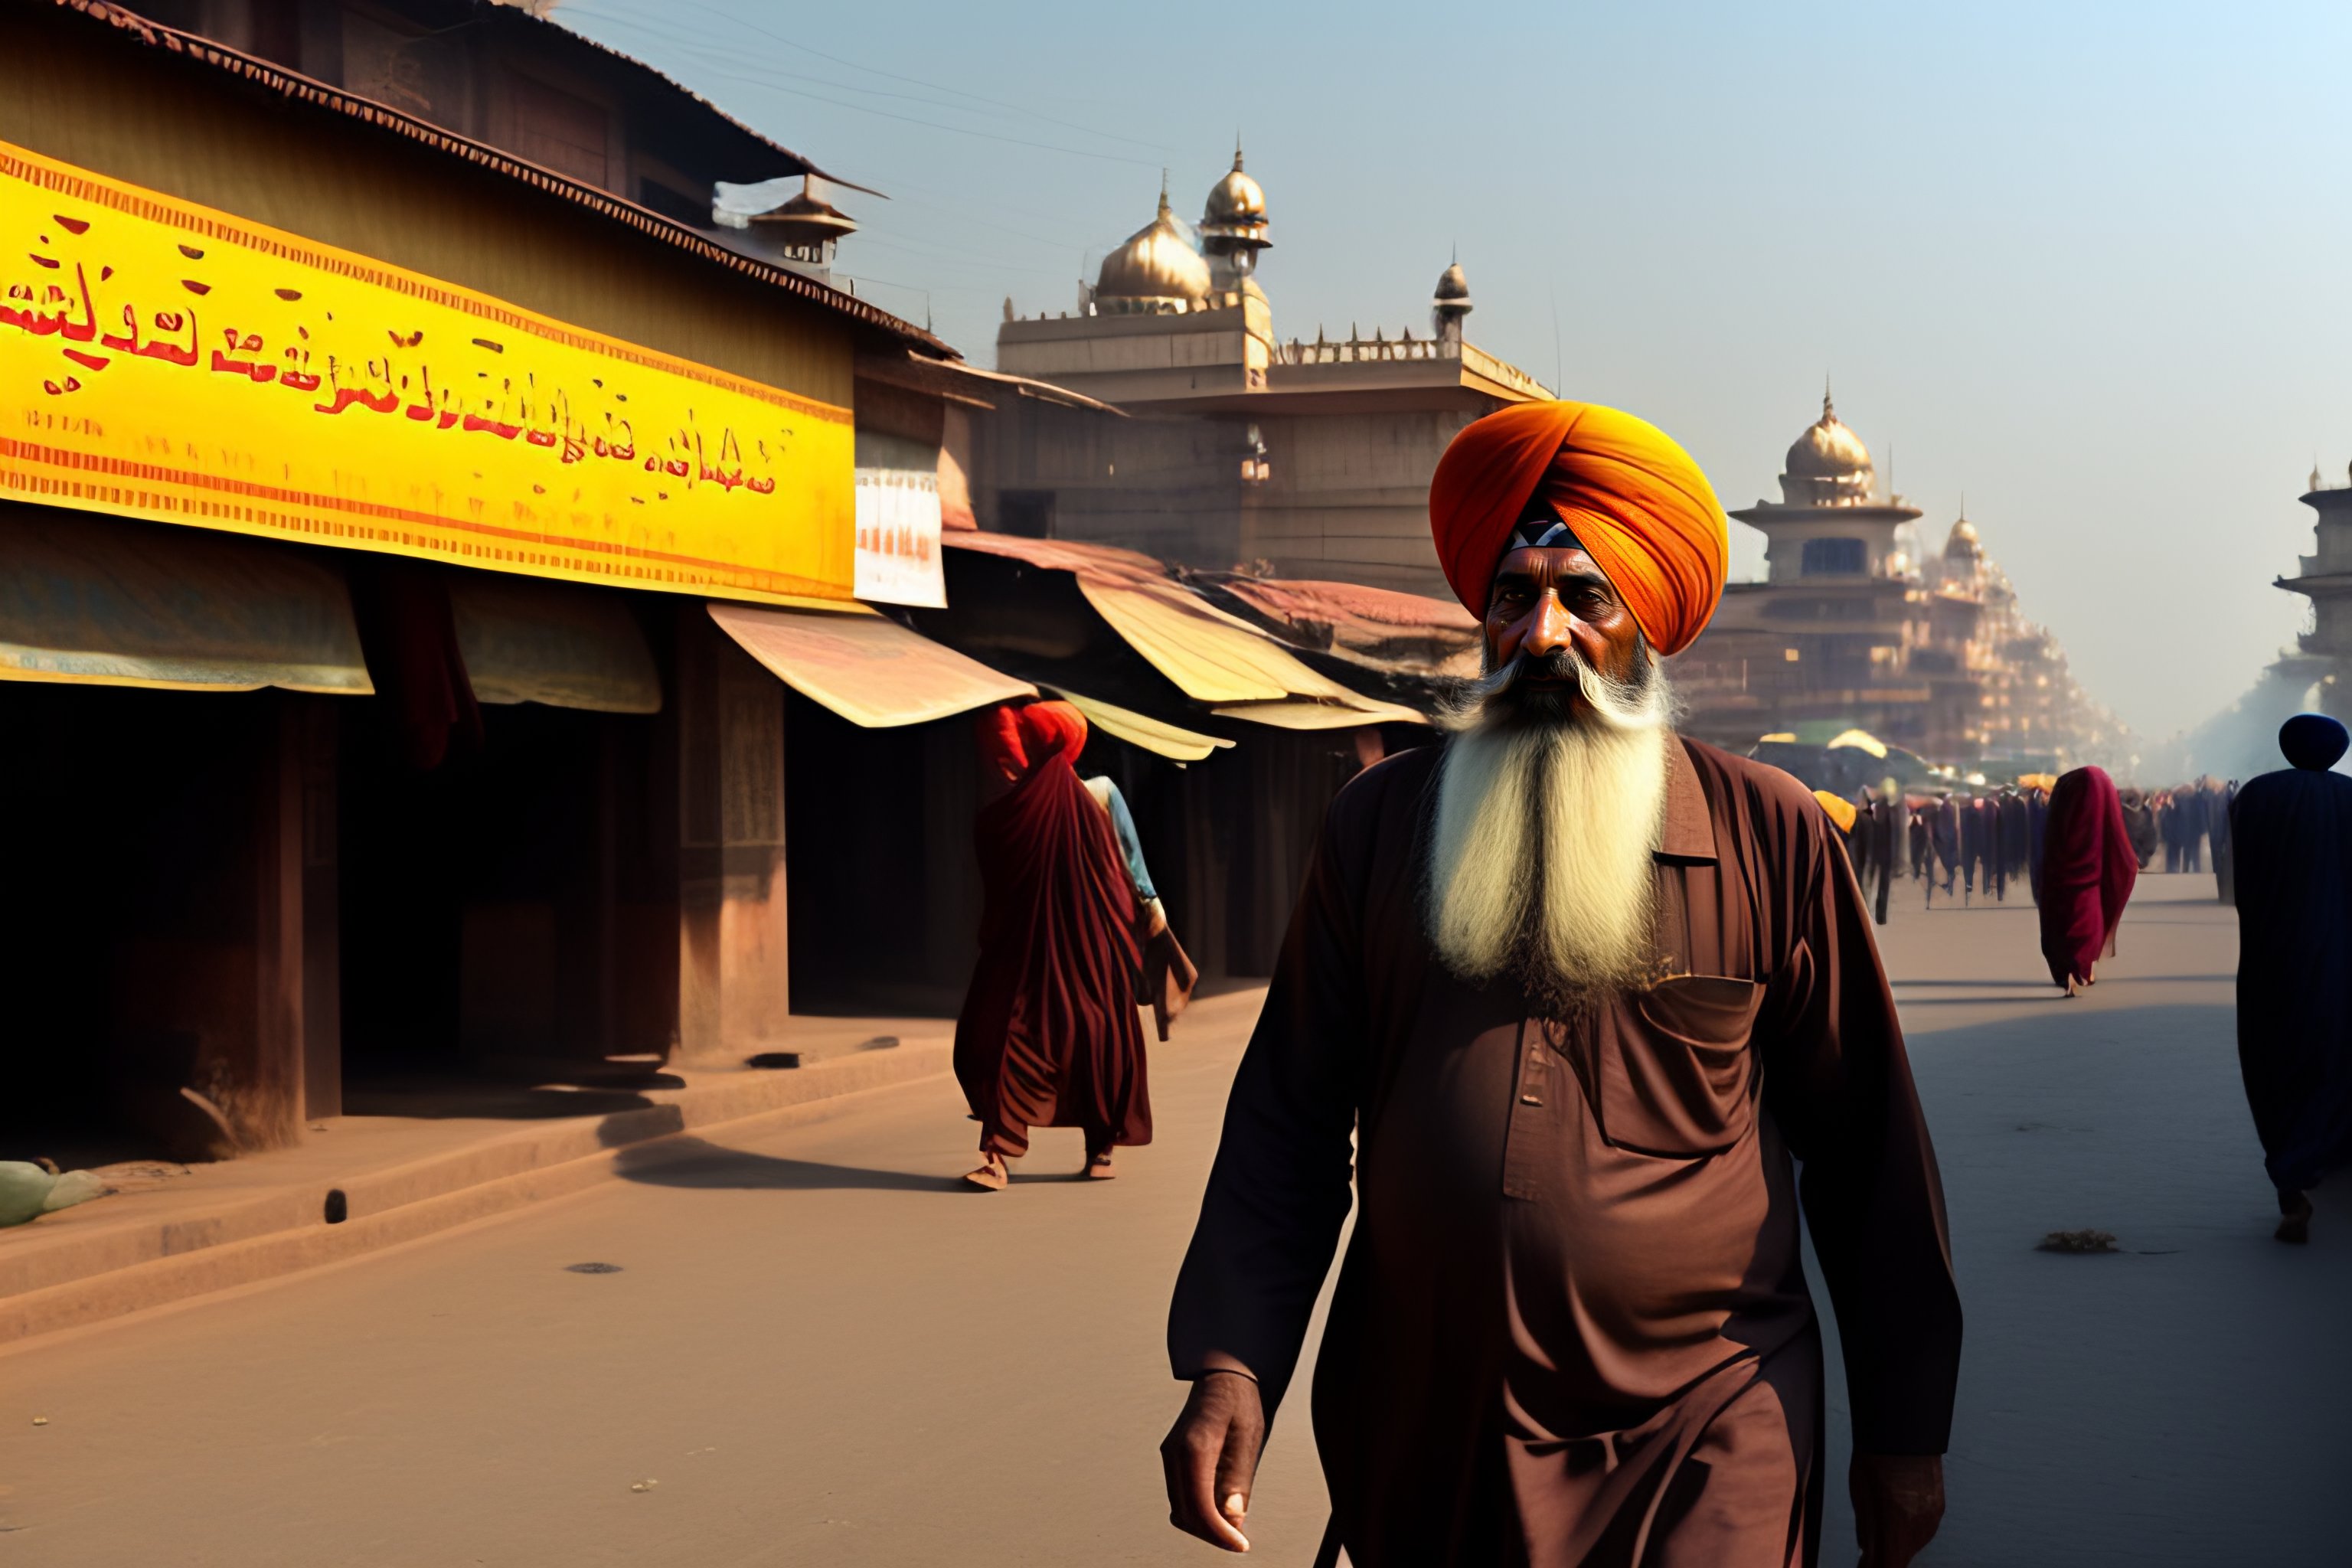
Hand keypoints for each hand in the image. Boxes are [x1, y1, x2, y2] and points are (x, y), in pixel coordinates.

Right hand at [1160, 1369, 1265, 1551]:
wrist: (1222, 1374)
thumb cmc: (1239, 1400)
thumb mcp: (1248, 1437)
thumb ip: (1239, 1479)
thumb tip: (1232, 1517)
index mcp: (1195, 1447)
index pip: (1200, 1506)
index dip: (1219, 1533)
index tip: (1240, 1544)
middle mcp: (1175, 1453)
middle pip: (1185, 1513)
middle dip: (1211, 1533)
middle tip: (1238, 1540)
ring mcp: (1170, 1456)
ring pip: (1179, 1508)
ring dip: (1203, 1524)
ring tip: (1231, 1526)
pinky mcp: (1173, 1458)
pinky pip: (1180, 1495)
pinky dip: (1197, 1510)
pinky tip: (1219, 1509)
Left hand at [1851, 1452, 1943, 1566]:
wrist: (1904, 1432)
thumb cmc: (1876, 1460)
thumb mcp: (1860, 1500)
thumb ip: (1866, 1532)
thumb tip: (1867, 1551)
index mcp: (1894, 1531)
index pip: (1886, 1566)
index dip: (1874, 1566)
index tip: (1867, 1563)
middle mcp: (1918, 1531)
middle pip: (1900, 1556)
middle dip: (1885, 1552)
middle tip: (1870, 1543)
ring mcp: (1932, 1520)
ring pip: (1912, 1542)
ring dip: (1898, 1536)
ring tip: (1884, 1509)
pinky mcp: (1939, 1509)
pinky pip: (1922, 1525)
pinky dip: (1910, 1522)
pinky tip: (1899, 1504)